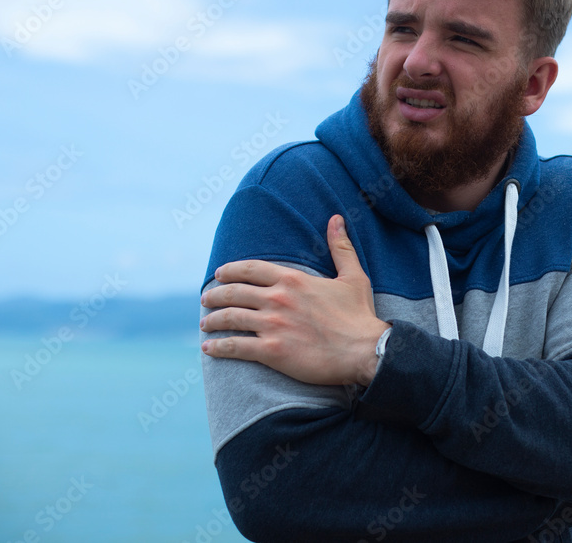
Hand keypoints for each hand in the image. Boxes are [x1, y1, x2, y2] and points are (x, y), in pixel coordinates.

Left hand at [200, 214, 389, 385]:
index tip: (219, 274)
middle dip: (214, 295)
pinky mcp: (272, 351)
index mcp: (293, 279)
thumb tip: (336, 219)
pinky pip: (236, 347)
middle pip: (234, 292)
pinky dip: (218, 347)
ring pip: (230, 318)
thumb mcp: (353, 276)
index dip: (230, 271)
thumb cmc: (360, 316)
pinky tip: (209, 348)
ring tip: (205, 323)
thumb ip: (340, 248)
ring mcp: (273, 325)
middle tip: (205, 299)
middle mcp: (278, 299)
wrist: (366, 351)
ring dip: (212, 320)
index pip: (250, 269)